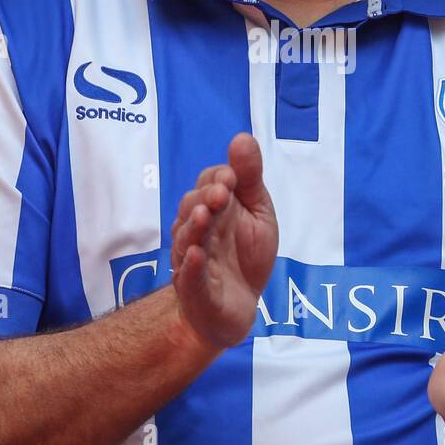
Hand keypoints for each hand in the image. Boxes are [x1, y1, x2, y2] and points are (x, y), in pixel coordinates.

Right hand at [170, 133, 277, 348]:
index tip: (231, 177)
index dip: (217, 179)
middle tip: (220, 193)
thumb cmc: (245, 255)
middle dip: (205, 200)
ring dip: (195, 227)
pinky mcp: (195, 290)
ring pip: (187, 240)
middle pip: (192, 208)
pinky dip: (191, 266)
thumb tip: (242, 137)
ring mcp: (192, 260)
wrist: (238, 307)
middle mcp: (197, 231)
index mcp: (213, 209)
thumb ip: (249, 178)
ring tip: (205, 216)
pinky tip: (198, 254)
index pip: (207, 184)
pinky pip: (188, 277)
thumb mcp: (257, 213)